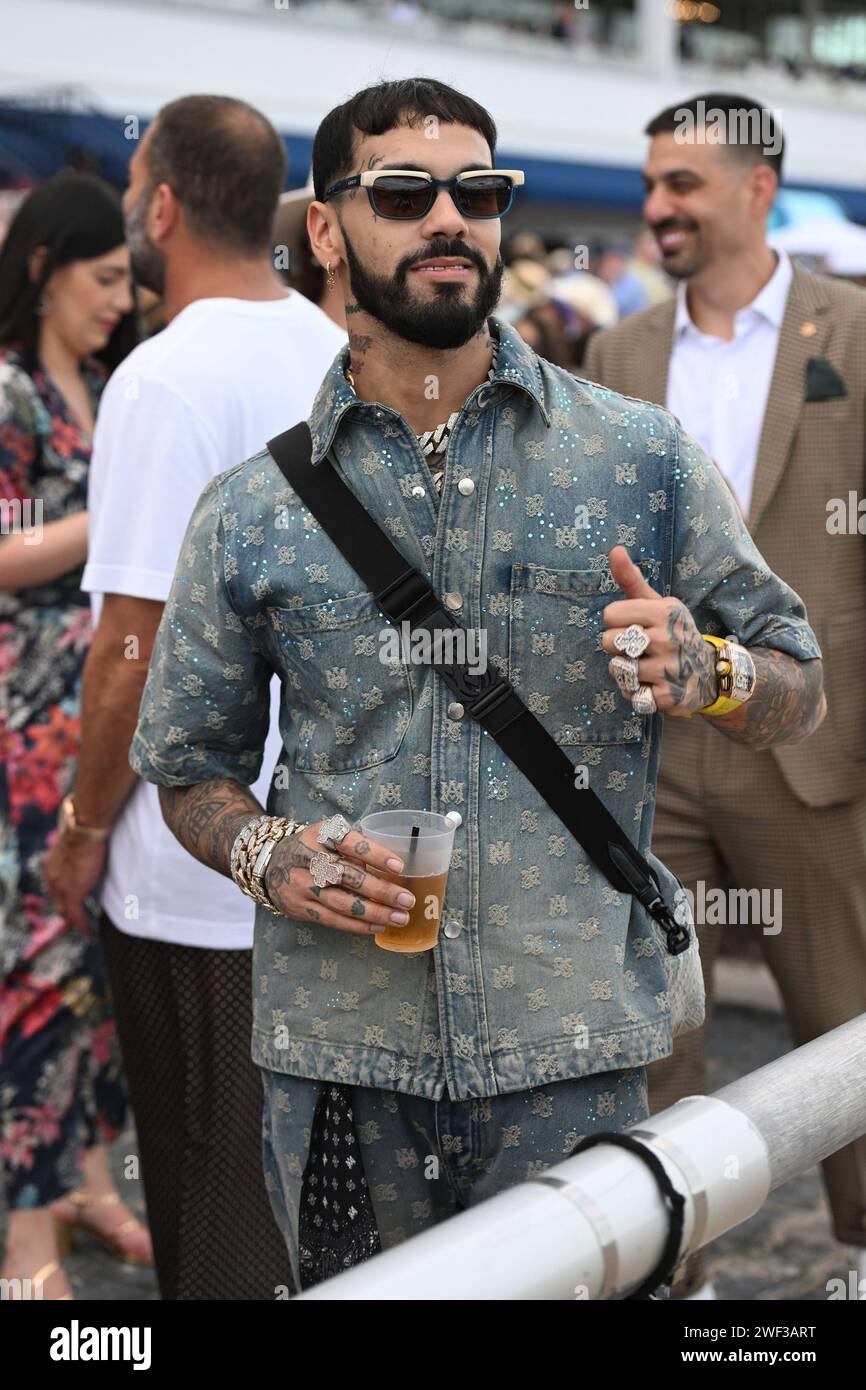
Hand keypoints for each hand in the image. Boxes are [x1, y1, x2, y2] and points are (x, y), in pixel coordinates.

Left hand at [44, 829, 107, 933]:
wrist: (85, 832)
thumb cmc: (88, 831)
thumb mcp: (81, 846)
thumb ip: (82, 856)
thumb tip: (93, 856)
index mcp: (51, 863)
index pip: (54, 884)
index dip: (61, 893)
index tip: (69, 898)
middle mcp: (51, 877)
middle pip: (56, 899)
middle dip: (64, 909)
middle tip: (74, 917)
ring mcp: (60, 887)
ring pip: (64, 909)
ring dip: (73, 919)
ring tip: (83, 927)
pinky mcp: (72, 894)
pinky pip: (75, 915)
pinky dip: (82, 925)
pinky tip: (89, 932)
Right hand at [264, 821, 415, 935]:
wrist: (270, 864)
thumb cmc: (313, 849)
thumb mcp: (327, 836)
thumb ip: (355, 848)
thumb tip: (394, 871)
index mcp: (320, 835)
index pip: (350, 842)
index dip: (375, 854)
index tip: (399, 866)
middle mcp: (308, 859)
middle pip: (349, 876)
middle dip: (382, 890)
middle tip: (407, 900)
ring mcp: (302, 885)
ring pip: (343, 903)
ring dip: (375, 912)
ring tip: (399, 917)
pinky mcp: (300, 907)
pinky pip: (333, 920)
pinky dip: (358, 925)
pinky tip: (378, 926)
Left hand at [601, 546, 717, 715]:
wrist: (709, 673)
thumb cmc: (673, 633)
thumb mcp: (658, 604)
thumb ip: (632, 580)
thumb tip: (614, 549)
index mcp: (663, 611)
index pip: (609, 615)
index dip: (617, 622)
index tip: (634, 626)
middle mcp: (667, 638)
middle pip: (608, 642)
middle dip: (618, 647)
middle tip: (640, 648)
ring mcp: (669, 668)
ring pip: (617, 669)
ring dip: (626, 670)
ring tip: (645, 666)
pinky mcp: (667, 696)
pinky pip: (630, 693)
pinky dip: (636, 692)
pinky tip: (652, 684)